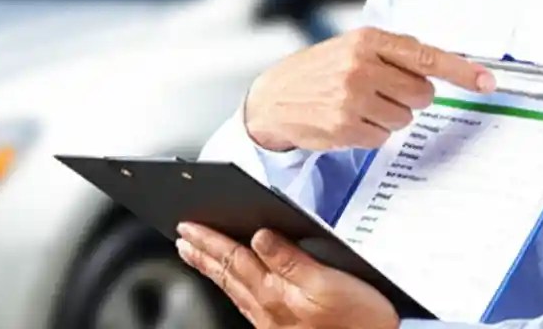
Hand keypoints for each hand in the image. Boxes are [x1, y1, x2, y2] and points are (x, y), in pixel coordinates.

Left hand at [176, 222, 399, 328]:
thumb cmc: (360, 323)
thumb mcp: (328, 283)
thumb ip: (290, 259)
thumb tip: (259, 234)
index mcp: (275, 290)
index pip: (232, 256)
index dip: (209, 239)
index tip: (187, 225)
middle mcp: (267, 307)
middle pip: (227, 273)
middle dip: (203, 253)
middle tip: (182, 238)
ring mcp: (273, 322)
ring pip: (234, 289)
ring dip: (213, 269)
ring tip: (197, 256)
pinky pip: (246, 303)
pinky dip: (233, 287)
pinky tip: (234, 286)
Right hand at [245, 28, 494, 151]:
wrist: (271, 98)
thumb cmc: (314, 72)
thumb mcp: (350, 48)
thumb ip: (391, 53)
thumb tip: (438, 67)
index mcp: (367, 40)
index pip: (427, 56)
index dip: (461, 71)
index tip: (486, 82)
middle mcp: (361, 66)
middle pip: (422, 93)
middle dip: (409, 97)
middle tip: (381, 92)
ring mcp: (353, 98)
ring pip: (404, 118)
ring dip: (388, 116)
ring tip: (358, 105)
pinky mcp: (345, 126)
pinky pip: (383, 137)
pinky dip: (370, 133)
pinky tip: (348, 120)